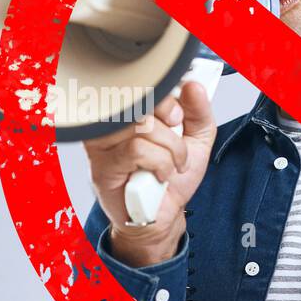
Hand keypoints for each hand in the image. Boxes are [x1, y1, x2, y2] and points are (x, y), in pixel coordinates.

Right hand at [83, 81, 216, 266]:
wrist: (165, 216)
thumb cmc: (171, 179)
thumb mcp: (195, 141)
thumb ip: (198, 112)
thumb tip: (193, 86)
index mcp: (131, 111)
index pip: (140, 84)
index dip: (165, 96)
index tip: (178, 115)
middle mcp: (111, 123)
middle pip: (139, 103)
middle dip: (170, 125)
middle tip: (178, 142)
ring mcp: (102, 144)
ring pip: (140, 128)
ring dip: (169, 149)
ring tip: (173, 165)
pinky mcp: (102, 167)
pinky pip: (135, 150)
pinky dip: (159, 163)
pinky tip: (161, 175)